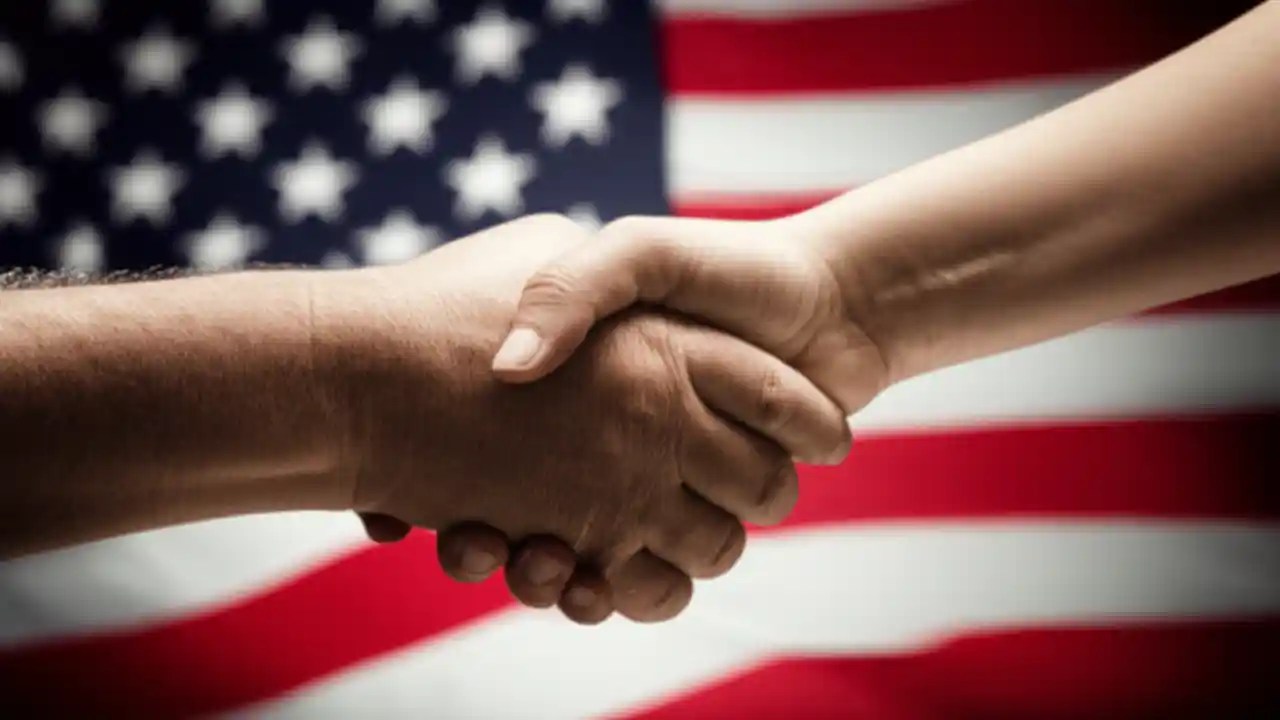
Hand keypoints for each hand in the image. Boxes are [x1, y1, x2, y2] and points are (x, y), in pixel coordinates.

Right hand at [325, 215, 849, 621]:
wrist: (833, 310)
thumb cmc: (732, 273)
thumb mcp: (639, 254)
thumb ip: (573, 289)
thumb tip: (510, 367)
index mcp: (569, 386)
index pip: (460, 448)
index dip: (425, 482)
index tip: (406, 500)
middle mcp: (596, 439)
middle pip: (505, 513)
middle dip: (481, 541)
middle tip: (466, 540)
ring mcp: (635, 483)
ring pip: (558, 557)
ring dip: (536, 574)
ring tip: (532, 562)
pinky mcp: (680, 521)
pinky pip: (625, 582)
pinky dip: (597, 594)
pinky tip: (583, 583)